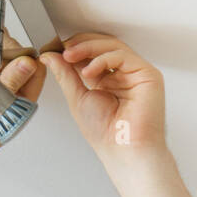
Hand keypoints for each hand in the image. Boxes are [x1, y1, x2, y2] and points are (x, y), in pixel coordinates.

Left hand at [39, 32, 166, 169]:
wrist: (123, 151)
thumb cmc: (107, 135)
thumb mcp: (77, 99)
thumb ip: (65, 76)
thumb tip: (50, 57)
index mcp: (108, 81)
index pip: (92, 55)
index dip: (75, 49)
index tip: (55, 49)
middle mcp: (123, 75)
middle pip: (103, 46)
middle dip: (80, 44)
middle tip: (62, 49)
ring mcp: (136, 73)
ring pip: (112, 46)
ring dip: (88, 48)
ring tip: (69, 56)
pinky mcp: (147, 74)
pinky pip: (123, 55)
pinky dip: (102, 58)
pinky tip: (88, 70)